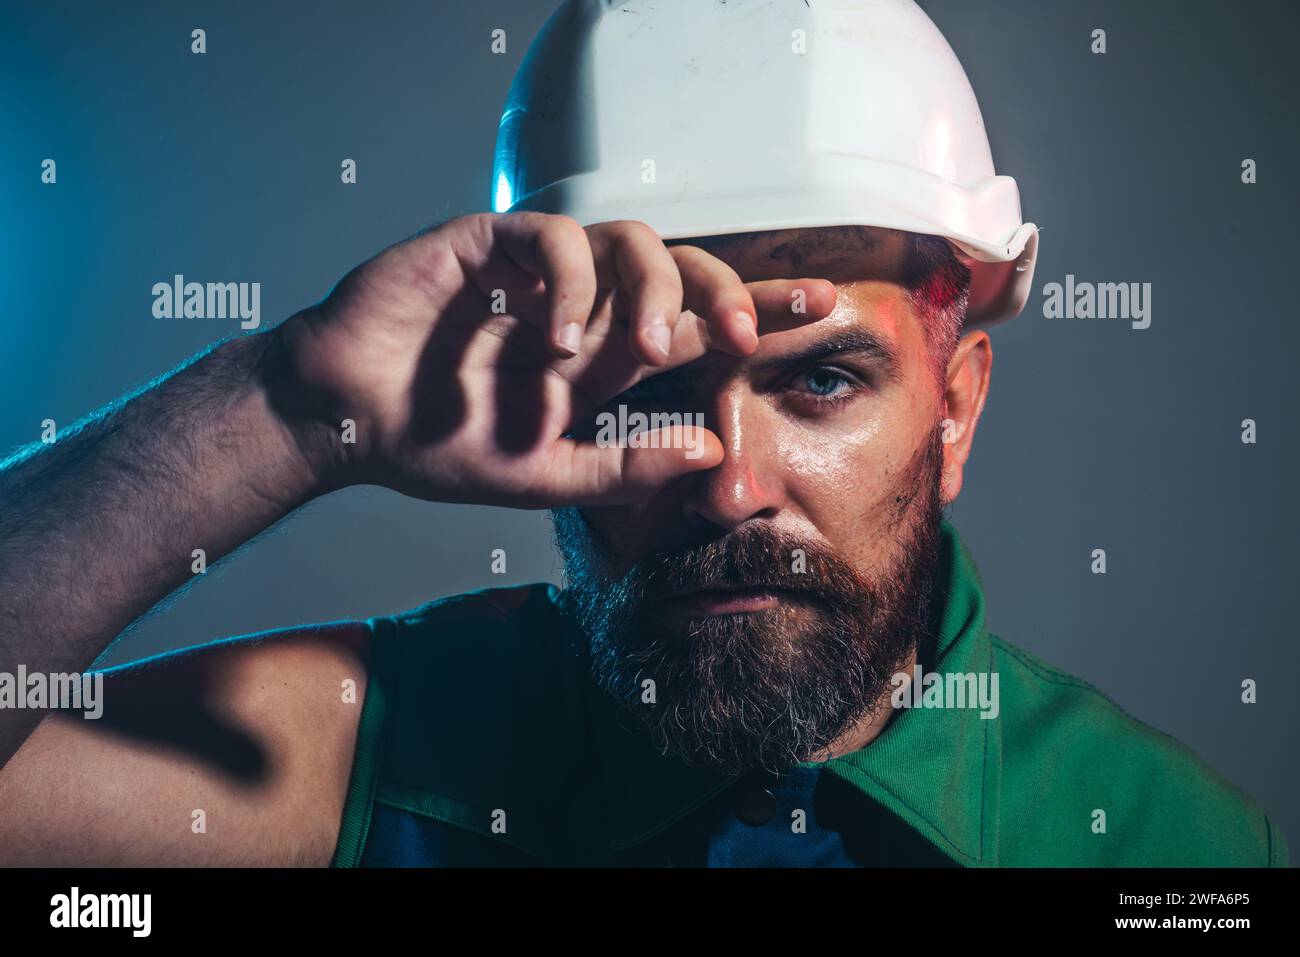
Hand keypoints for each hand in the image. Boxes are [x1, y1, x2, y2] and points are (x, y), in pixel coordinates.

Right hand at [267, 212, 835, 506]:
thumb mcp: (547, 475)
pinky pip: (554, 239)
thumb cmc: (439, 447)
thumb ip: (627, 466)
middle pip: (683, 270)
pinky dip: (568, 285)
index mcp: (604, 359)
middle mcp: (585, 308)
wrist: (347, 419)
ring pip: (630, 242)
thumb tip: (710, 453)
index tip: (825, 308)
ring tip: (648, 349)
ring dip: (655, 290)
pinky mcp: (490, 245)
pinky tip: (555, 336)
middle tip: (754, 335)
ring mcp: (540, 273)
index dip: (762, 309)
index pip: (699, 327)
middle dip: (732, 290)